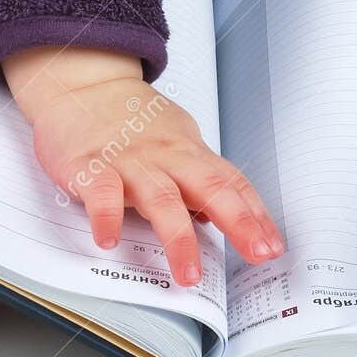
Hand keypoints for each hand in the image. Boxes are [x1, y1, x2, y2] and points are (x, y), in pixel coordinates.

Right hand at [2, 45, 284, 287]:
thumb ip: (193, 178)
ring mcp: (130, 162)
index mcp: (188, 152)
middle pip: (209, 187)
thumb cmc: (128, 116)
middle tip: (257, 253)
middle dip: (238, 222)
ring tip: (189, 275)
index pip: (231, 182)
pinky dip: (107, 217)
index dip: (255, 214)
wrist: (83, 81)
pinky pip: (102, 193)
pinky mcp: (90, 166)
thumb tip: (214, 217)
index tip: (273, 245)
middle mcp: (165, 156)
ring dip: (178, 238)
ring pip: (161, 199)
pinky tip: (109, 241)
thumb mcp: (173, 140)